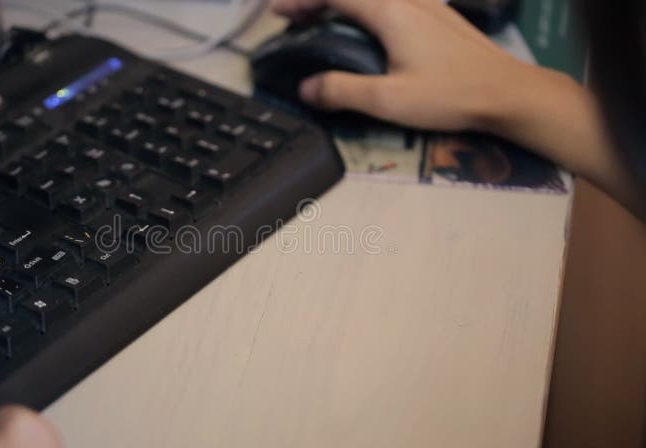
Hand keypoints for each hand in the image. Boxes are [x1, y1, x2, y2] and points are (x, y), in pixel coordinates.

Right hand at [272, 0, 546, 131]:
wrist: (507, 92)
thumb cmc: (450, 95)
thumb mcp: (389, 100)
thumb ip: (343, 91)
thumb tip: (307, 87)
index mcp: (390, 12)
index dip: (301, 0)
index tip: (277, 11)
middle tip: (292, 17)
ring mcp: (426, 4)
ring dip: (342, 2)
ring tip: (321, 18)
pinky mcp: (439, 15)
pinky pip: (392, 0)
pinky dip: (365, 6)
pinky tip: (365, 24)